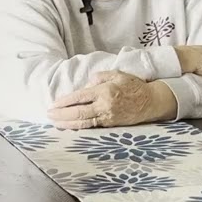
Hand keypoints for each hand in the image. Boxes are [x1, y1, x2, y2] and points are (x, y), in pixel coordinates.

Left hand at [47, 71, 174, 129]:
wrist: (151, 101)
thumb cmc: (134, 86)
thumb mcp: (117, 74)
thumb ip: (99, 77)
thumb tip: (86, 85)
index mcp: (104, 91)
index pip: (79, 97)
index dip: (64, 102)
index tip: (53, 105)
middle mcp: (104, 106)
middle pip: (78, 113)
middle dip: (61, 115)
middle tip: (49, 115)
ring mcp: (107, 117)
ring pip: (83, 123)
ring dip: (67, 124)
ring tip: (55, 123)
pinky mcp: (110, 125)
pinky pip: (92, 127)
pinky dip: (79, 128)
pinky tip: (70, 127)